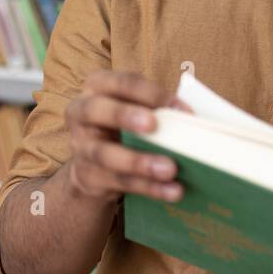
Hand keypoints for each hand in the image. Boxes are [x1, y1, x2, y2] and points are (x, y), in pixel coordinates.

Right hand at [65, 69, 190, 205]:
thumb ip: (157, 109)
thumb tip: (192, 120)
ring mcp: (80, 146)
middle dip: (125, 115)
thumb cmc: (124, 127)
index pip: (121, 83)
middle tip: (153, 124)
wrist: (94, 165)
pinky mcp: (88, 176)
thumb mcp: (135, 109)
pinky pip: (119, 181)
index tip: (181, 109)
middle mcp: (81, 113)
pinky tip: (171, 190)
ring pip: (106, 154)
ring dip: (139, 161)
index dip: (150, 93)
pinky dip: (148, 187)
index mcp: (97, 86)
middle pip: (97, 110)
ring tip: (170, 169)